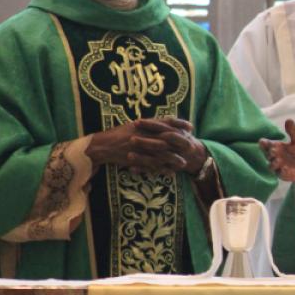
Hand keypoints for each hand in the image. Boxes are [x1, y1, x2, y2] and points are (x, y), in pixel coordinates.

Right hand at [86, 118, 204, 173]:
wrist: (102, 145)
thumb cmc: (118, 134)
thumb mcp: (135, 125)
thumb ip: (150, 124)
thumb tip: (166, 121)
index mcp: (144, 125)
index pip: (166, 122)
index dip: (180, 124)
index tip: (191, 127)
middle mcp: (144, 134)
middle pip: (166, 138)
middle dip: (180, 143)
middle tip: (192, 147)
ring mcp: (139, 147)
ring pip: (160, 153)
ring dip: (173, 159)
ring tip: (184, 163)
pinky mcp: (135, 159)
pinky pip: (151, 165)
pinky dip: (161, 170)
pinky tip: (171, 173)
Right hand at [259, 119, 294, 181]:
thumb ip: (293, 132)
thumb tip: (288, 120)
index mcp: (277, 147)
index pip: (267, 145)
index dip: (264, 143)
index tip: (262, 141)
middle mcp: (275, 157)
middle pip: (268, 155)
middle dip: (270, 152)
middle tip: (274, 150)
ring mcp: (278, 167)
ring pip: (271, 165)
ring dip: (274, 162)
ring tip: (279, 159)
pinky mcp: (284, 175)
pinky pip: (281, 174)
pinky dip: (283, 171)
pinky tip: (286, 169)